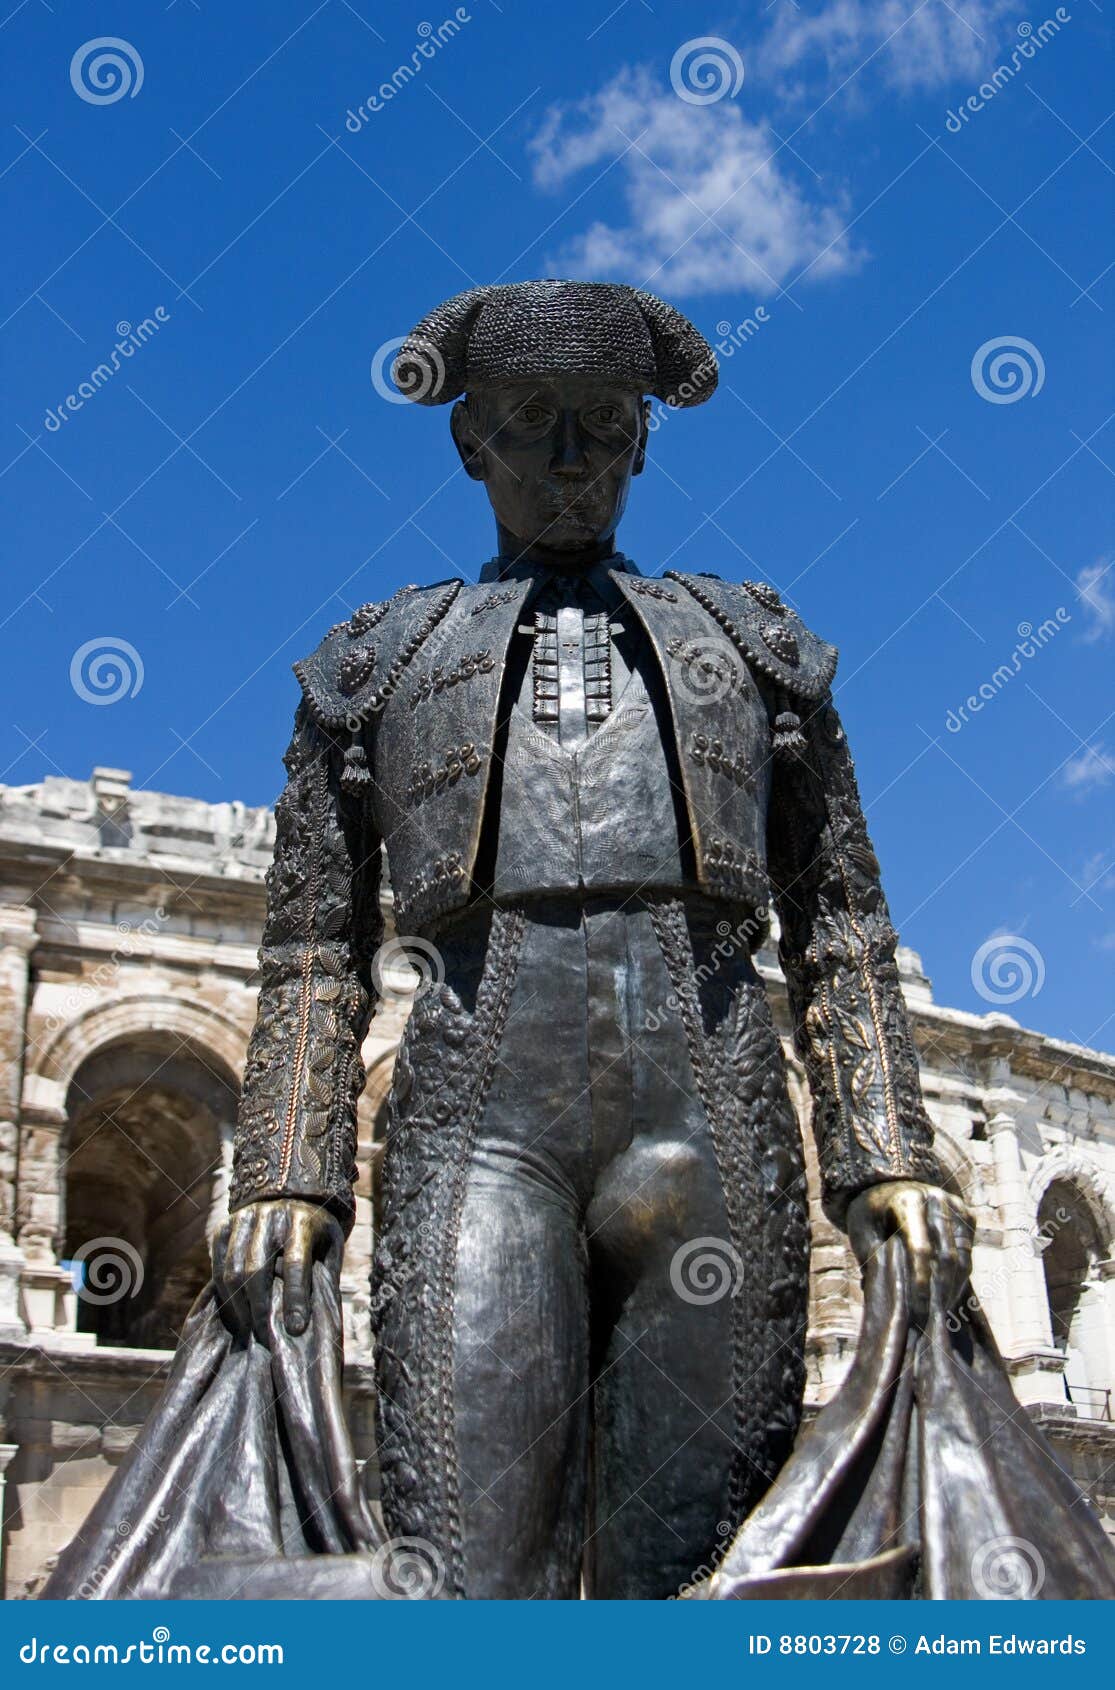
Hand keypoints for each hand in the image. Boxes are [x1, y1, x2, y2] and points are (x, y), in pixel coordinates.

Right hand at [215, 1199, 339, 1340]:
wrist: (289, 1195)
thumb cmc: (315, 1235)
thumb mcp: (329, 1249)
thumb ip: (322, 1277)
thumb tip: (314, 1321)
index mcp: (303, 1221)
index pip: (295, 1262)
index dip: (295, 1297)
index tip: (295, 1328)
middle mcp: (271, 1215)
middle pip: (256, 1270)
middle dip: (260, 1309)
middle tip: (266, 1337)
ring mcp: (244, 1218)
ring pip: (233, 1271)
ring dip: (240, 1307)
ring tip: (250, 1329)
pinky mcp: (224, 1226)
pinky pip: (218, 1266)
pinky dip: (225, 1293)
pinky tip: (237, 1311)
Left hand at [845, 1180, 972, 1325]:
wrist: (890, 1188)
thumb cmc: (872, 1215)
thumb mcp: (862, 1232)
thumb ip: (874, 1258)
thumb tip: (890, 1292)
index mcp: (907, 1201)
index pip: (920, 1247)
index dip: (921, 1280)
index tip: (918, 1308)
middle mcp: (935, 1199)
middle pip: (946, 1255)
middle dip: (939, 1291)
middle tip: (930, 1319)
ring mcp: (954, 1205)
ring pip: (962, 1256)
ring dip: (952, 1288)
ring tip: (939, 1312)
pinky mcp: (966, 1214)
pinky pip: (968, 1252)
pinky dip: (959, 1275)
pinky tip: (947, 1295)